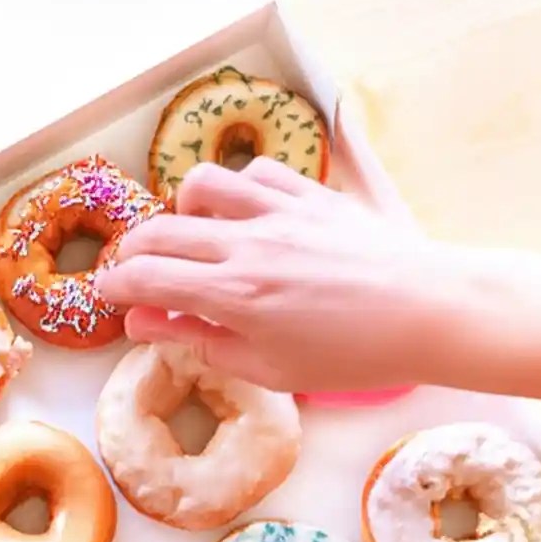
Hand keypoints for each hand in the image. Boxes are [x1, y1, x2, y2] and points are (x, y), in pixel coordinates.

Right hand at [97, 159, 469, 391]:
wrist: (432, 311)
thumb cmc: (354, 355)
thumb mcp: (269, 368)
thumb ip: (200, 341)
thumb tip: (144, 322)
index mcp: (233, 294)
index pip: (144, 277)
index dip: (113, 287)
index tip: (109, 297)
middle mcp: (246, 242)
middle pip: (157, 231)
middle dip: (131, 254)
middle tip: (136, 276)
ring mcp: (279, 210)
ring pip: (199, 186)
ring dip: (179, 212)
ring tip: (192, 238)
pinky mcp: (310, 194)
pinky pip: (254, 172)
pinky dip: (234, 190)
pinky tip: (244, 216)